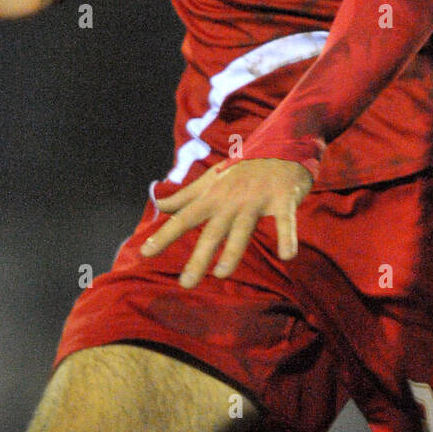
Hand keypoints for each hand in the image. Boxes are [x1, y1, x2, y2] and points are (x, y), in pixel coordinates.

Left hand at [140, 157, 312, 287]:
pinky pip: (285, 222)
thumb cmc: (242, 169)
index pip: (184, 218)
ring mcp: (257, 200)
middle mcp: (232, 200)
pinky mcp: (283, 200)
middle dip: (198, 257)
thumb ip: (185, 196)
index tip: (144, 253)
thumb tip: (158, 205)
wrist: (280, 148)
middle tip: (186, 284)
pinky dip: (287, 237)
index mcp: (213, 196)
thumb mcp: (211, 180)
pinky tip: (287, 256)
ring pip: (242, 229)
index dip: (164, 235)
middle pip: (212, 231)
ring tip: (221, 274)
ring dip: (232, 251)